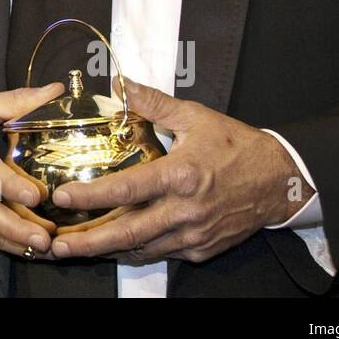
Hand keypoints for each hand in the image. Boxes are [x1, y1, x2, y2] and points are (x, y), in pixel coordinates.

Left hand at [49, 80, 312, 264]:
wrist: (280, 181)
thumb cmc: (237, 146)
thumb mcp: (195, 117)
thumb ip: (153, 103)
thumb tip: (119, 84)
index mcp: (181, 176)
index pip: (127, 190)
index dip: (92, 196)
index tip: (63, 197)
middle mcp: (185, 211)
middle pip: (129, 233)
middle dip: (90, 242)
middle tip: (58, 246)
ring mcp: (194, 235)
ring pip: (143, 249)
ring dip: (108, 251)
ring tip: (76, 249)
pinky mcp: (202, 250)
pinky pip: (162, 254)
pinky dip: (137, 251)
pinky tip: (115, 246)